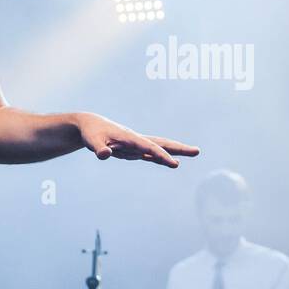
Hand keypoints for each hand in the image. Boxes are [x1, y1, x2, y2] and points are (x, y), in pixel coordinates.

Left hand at [78, 113, 199, 167]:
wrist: (91, 125)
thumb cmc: (92, 133)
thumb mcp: (92, 141)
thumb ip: (99, 149)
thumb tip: (105, 155)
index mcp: (130, 137)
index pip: (149, 148)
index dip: (162, 156)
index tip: (175, 164)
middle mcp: (137, 140)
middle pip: (162, 144)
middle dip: (179, 148)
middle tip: (197, 151)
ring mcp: (137, 144)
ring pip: (160, 147)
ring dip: (175, 151)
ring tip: (194, 152)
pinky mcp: (134, 149)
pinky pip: (152, 154)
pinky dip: (162, 157)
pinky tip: (172, 162)